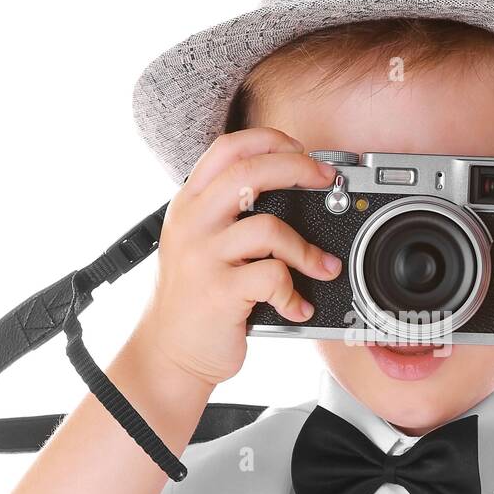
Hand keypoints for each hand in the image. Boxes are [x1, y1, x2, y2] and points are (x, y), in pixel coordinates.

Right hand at [129, 128, 341, 386]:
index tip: (301, 150)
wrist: (167, 353)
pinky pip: (273, 277)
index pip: (227, 149)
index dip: (270, 140)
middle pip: (250, 173)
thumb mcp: (198, 242)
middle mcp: (192, 223)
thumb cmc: (193, 298)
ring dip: (308, 250)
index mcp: (189, 204)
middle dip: (298, 169)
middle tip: (326, 182)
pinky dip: (294, 294)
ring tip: (323, 268)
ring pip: (270, 228)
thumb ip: (227, 213)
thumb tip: (290, 185)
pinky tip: (297, 306)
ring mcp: (203, 256)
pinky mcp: (219, 292)